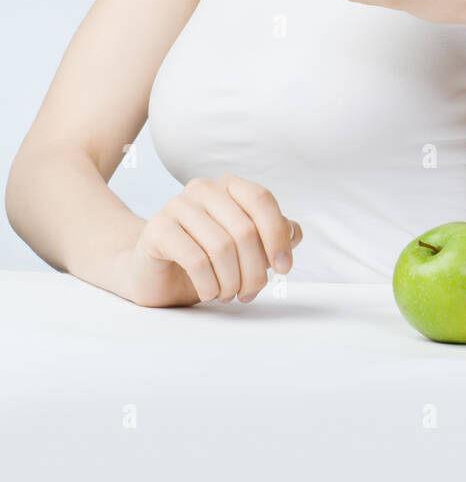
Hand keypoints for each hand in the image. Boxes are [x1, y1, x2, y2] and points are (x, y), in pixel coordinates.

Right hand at [123, 173, 301, 307]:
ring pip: (222, 247)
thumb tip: (294, 232)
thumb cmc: (206, 260)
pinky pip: (196, 260)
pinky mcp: (157, 229)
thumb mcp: (246, 250)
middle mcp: (203, 189)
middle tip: (249, 293)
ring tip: (228, 295)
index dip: (277, 235)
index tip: (284, 269)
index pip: (262, 199)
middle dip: (254, 271)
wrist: (156, 275)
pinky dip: (209, 284)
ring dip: (231, 281)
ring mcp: (177, 206)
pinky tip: (209, 293)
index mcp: (228, 187)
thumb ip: (272, 236)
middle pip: (245, 229)